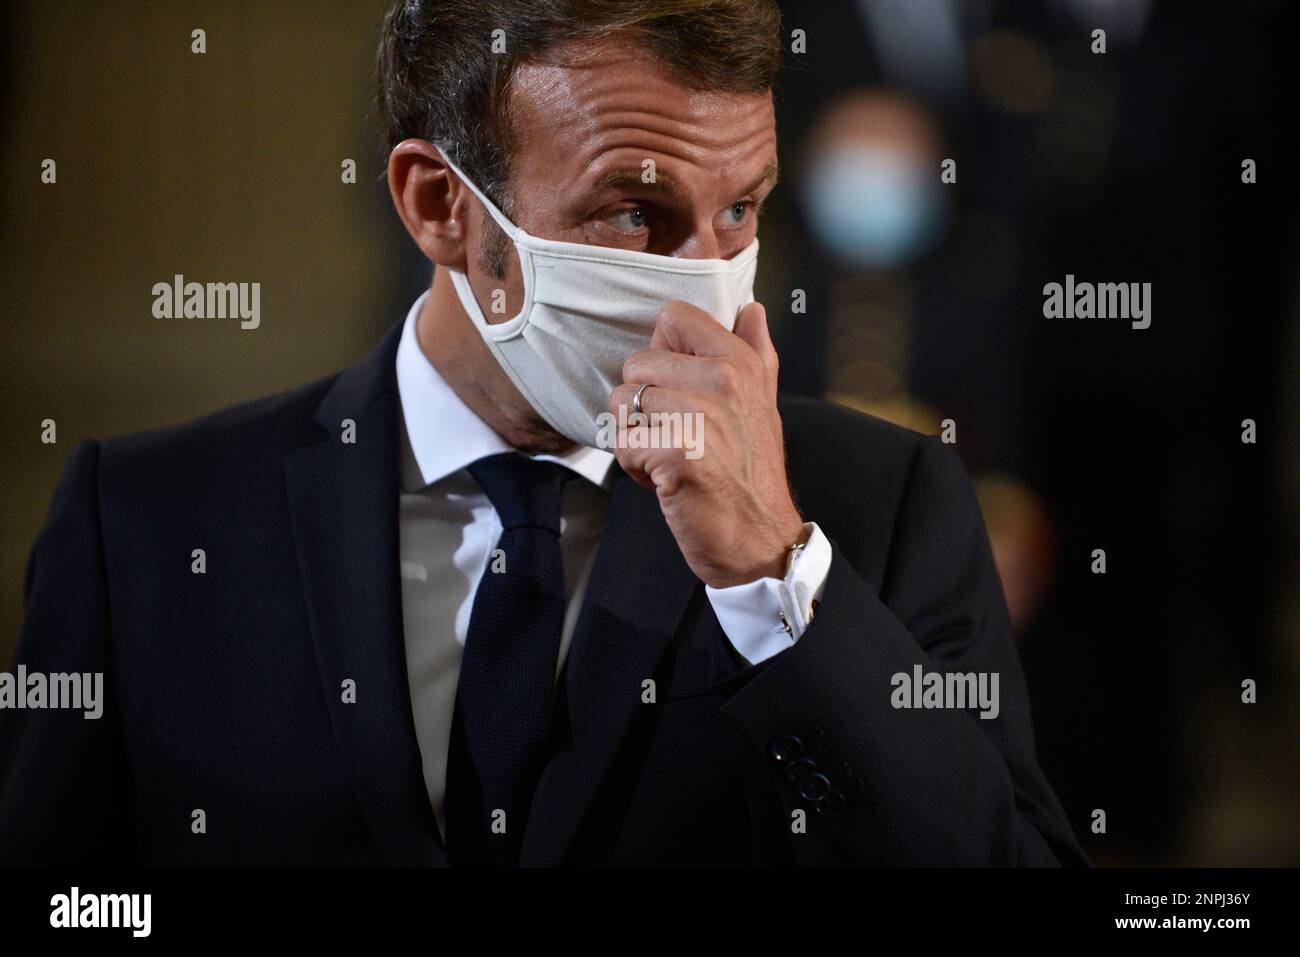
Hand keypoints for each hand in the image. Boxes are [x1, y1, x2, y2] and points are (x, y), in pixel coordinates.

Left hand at [608, 300, 805, 587]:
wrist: (760, 540)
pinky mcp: (676, 452)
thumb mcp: (764, 405)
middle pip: (635, 366)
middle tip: (677, 436)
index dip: (663, 356)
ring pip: (622, 404)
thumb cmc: (752, 476)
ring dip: (637, 438)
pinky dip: (635, 467)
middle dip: (644, 406)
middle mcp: (722, 381)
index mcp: (739, 363)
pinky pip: (622, 442)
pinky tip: (666, 479)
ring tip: (672, 457)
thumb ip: (756, 353)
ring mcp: (699, 415)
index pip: (673, 318)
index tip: (681, 389)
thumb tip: (752, 310)